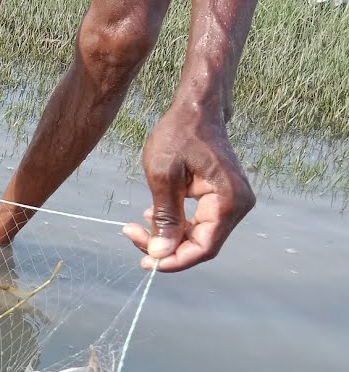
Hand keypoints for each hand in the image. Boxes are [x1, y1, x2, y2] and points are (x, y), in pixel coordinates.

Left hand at [123, 102, 255, 271]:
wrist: (196, 109)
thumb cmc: (179, 135)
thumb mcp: (163, 176)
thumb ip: (165, 217)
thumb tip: (160, 254)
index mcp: (229, 201)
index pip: (204, 247)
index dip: (175, 261)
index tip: (145, 262)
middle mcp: (238, 205)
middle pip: (202, 244)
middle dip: (166, 248)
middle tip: (132, 236)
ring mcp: (233, 202)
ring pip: (199, 235)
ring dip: (169, 236)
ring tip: (136, 226)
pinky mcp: (222, 198)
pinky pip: (200, 222)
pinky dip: (176, 224)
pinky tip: (151, 216)